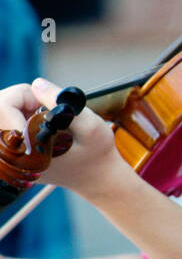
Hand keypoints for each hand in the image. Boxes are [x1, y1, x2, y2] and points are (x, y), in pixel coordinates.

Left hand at [0, 78, 123, 199]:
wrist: (95, 175)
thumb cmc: (96, 153)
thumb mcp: (91, 127)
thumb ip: (63, 104)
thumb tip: (36, 83)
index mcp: (23, 154)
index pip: (3, 106)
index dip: (25, 98)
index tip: (48, 109)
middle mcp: (8, 157)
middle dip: (22, 100)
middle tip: (47, 110)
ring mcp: (5, 155)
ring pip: (1, 112)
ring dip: (21, 106)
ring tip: (45, 118)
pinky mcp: (7, 151)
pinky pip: (4, 120)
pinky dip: (20, 113)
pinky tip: (38, 123)